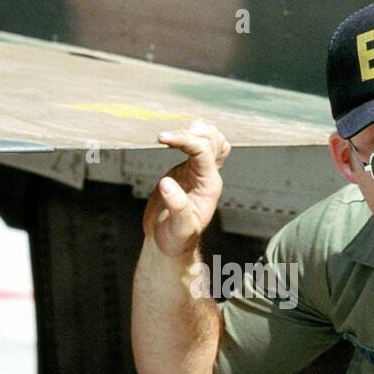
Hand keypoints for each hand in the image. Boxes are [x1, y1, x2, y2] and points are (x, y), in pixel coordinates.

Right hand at [143, 120, 228, 257]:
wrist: (170, 244)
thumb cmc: (175, 240)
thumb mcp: (177, 230)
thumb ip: (176, 207)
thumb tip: (167, 184)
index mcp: (209, 185)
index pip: (203, 151)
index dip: (184, 140)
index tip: (162, 138)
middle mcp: (208, 175)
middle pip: (212, 138)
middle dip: (188, 132)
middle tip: (164, 138)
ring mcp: (200, 171)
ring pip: (212, 138)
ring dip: (194, 129)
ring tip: (171, 135)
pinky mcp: (189, 170)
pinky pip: (202, 145)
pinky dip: (192, 135)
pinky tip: (176, 138)